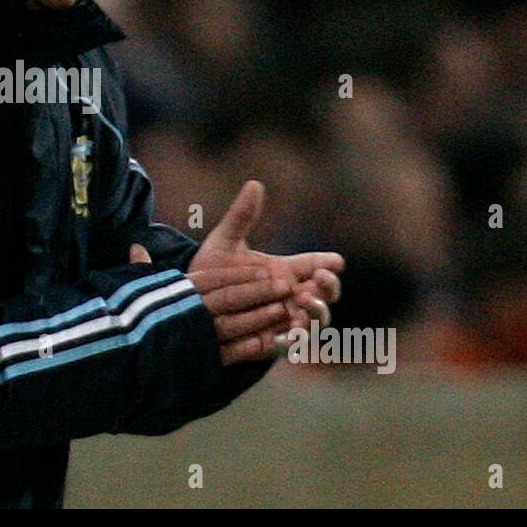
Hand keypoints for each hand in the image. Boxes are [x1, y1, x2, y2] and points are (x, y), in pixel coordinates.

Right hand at [129, 244, 289, 365]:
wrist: (122, 357)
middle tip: (284, 285)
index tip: (263, 268)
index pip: (214, 278)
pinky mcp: (198, 361)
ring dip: (258, 318)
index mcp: (177, 292)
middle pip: (229, 298)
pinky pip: (225, 354)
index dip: (240, 273)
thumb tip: (135, 247)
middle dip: (258, 291)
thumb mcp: (135, 289)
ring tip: (281, 310)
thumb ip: (143, 269)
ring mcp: (195, 338)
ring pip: (232, 325)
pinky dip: (245, 349)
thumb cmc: (130, 320)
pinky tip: (264, 343)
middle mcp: (188, 312)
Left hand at [188, 180, 344, 332]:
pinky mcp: (273, 341)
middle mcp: (292, 295)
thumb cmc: (211, 275)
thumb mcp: (224, 243)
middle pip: (326, 292)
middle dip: (330, 286)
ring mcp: (286, 319)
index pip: (315, 264)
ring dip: (318, 311)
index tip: (335, 261)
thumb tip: (254, 183)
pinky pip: (293, 343)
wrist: (191, 308)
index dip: (328, 263)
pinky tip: (290, 331)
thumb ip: (241, 217)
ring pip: (316, 319)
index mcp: (285, 270)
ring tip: (306, 300)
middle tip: (322, 277)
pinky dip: (294, 338)